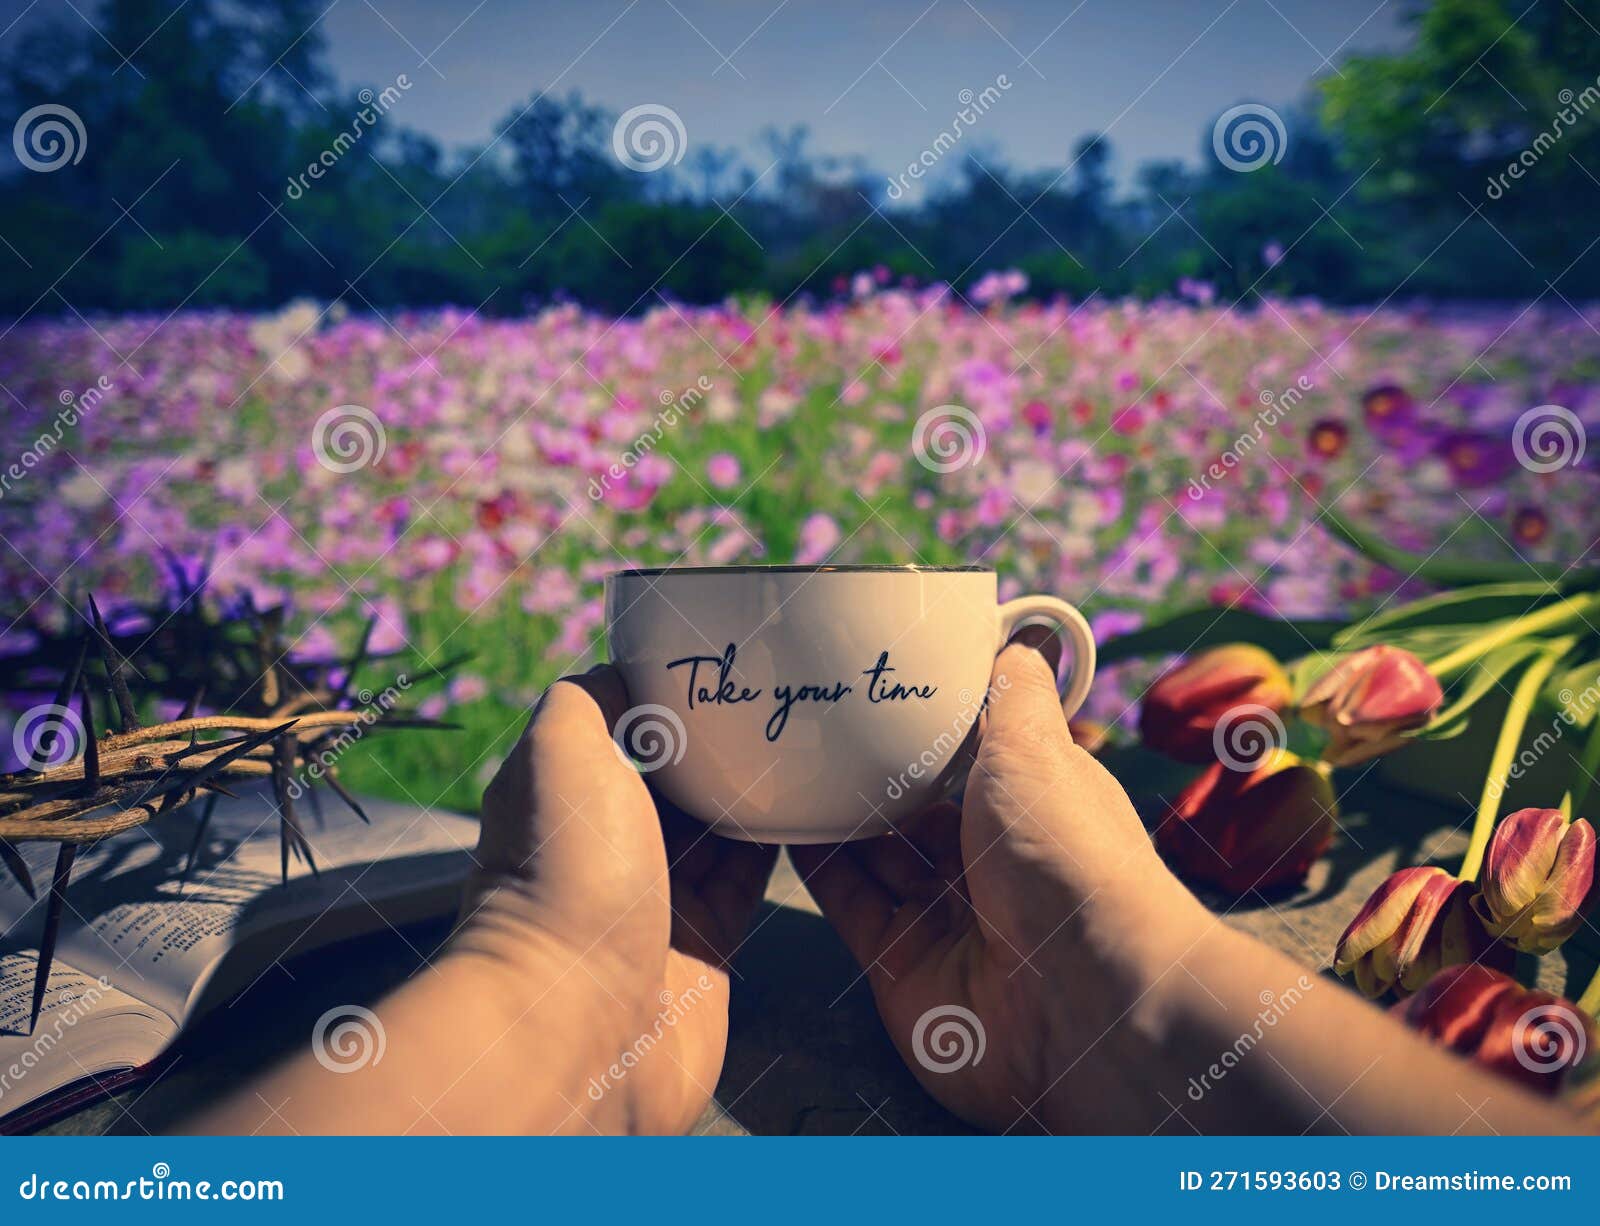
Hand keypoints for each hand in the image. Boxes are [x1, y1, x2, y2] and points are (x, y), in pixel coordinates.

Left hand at [457, 665, 776, 1133]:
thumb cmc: (565, 883)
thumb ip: (589, 698)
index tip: (724, 661)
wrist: (581, 1029)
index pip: (626, 729)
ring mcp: (657, 901)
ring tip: (809, 739)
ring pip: (719, 827)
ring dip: (757, 788)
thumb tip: (623, 669)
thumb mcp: (560, 751)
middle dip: (721, 741)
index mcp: (567, 796)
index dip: (671, 696)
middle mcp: (608, 848)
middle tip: (781, 694)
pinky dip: (780, 842)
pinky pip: (751, 879)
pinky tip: (812, 805)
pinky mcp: (707, 946)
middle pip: (677, 777)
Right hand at [791, 635, 1206, 1131]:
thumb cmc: (1066, 857)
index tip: (872, 683)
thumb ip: (1012, 691)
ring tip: (780, 758)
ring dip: (833, 812)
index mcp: (1030, 804)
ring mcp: (944, 916)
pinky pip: (848, 903)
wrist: (1082, 998)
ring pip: (875, 853)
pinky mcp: (900, 964)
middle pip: (913, 807)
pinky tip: (780, 820)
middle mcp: (989, 861)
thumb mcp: (1038, 748)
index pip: (968, 755)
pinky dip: (815, 864)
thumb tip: (1023, 634)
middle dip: (867, 770)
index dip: (924, 724)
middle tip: (807, 719)